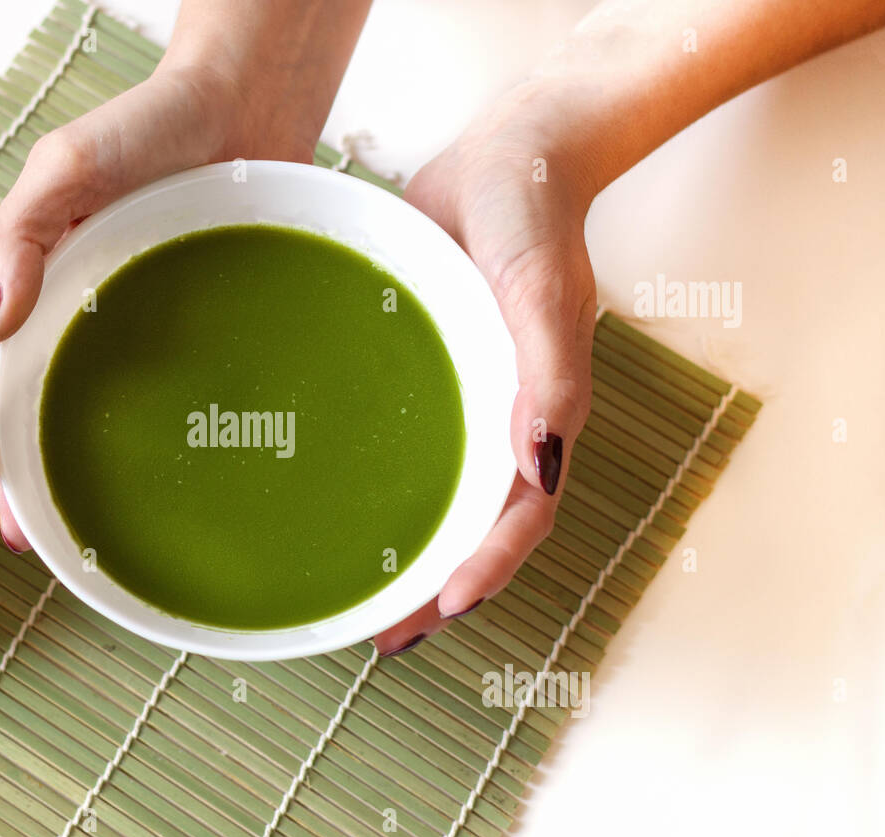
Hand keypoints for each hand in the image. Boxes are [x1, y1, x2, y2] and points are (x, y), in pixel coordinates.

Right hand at [0, 64, 314, 551]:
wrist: (243, 109)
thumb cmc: (149, 125)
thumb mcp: (67, 167)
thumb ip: (22, 232)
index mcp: (30, 274)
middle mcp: (69, 307)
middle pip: (25, 400)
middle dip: (18, 469)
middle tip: (26, 531)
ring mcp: (124, 324)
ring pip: (81, 409)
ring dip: (67, 470)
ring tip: (70, 530)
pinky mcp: (179, 333)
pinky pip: (151, 394)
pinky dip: (134, 440)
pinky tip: (146, 479)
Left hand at [372, 82, 598, 656]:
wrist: (511, 154)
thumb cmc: (535, 215)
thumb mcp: (544, 288)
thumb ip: (552, 371)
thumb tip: (541, 463)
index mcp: (537, 413)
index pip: (518, 517)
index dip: (483, 570)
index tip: (438, 614)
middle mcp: (500, 417)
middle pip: (470, 524)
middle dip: (432, 585)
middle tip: (380, 635)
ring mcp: (462, 395)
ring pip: (435, 493)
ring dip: (403, 548)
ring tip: (350, 593)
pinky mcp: (426, 367)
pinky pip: (407, 440)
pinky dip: (380, 481)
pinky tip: (332, 496)